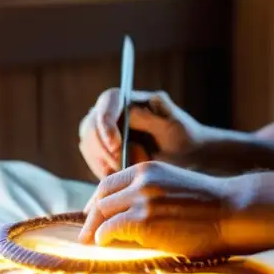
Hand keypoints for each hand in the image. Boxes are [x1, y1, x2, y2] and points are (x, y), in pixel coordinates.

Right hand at [77, 89, 204, 179]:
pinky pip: (93, 160)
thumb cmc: (183, 135)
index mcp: (129, 98)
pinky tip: (121, 175)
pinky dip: (105, 171)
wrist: (185, 154)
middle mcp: (111, 110)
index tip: (116, 146)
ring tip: (128, 171)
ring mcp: (102, 129)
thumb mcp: (172, 126)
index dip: (106, 123)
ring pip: (88, 145)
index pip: (108, 101)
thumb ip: (148, 118)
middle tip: (122, 166)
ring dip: (105, 162)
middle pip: (91, 125)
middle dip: (104, 149)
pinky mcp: (101, 148)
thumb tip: (126, 111)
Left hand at [78, 161, 238, 256]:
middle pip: (102, 198)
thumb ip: (150, 193)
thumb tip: (125, 216)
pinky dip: (103, 239)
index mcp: (148, 169)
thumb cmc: (208, 206)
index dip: (97, 201)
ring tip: (91, 245)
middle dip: (91, 218)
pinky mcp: (143, 221)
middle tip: (86, 236)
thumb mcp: (173, 186)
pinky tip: (105, 247)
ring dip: (94, 231)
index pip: (109, 183)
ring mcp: (142, 199)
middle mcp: (142, 180)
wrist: (232, 210)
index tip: (93, 216)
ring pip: (103, 214)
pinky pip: (110, 230)